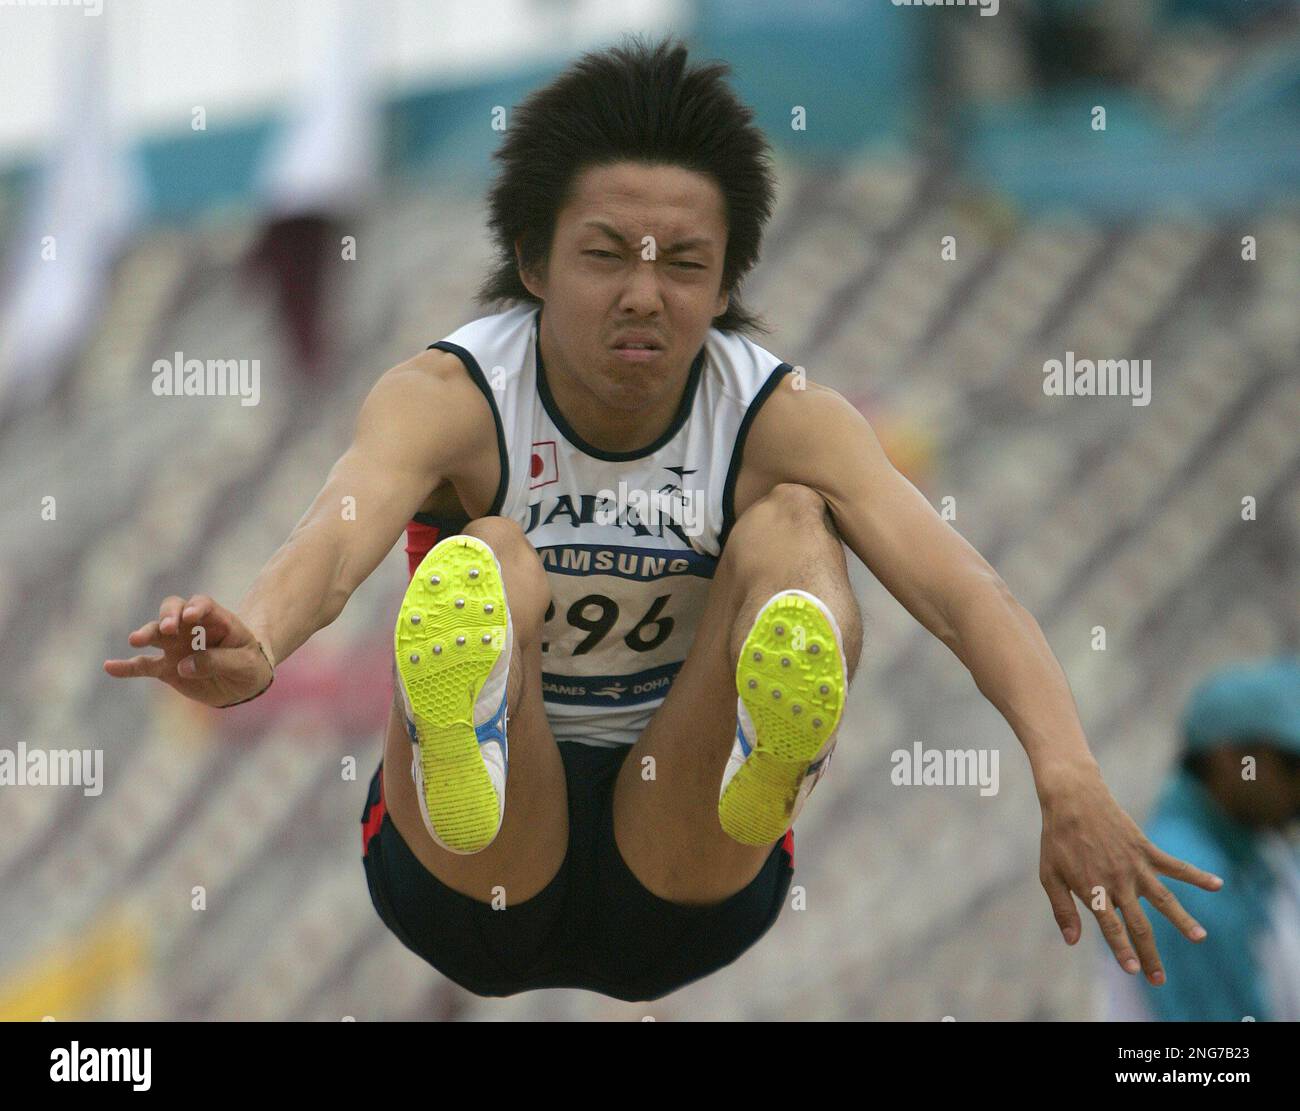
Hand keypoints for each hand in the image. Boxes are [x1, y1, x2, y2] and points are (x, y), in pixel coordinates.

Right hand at [104, 594, 274, 707]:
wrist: (243, 680)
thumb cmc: (250, 664)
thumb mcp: (246, 664)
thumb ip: (219, 661)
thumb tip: (183, 666)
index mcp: (217, 619)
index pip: (202, 604)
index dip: (195, 607)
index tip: (190, 617)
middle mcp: (191, 628)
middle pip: (173, 610)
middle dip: (168, 616)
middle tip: (167, 628)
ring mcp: (176, 646)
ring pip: (155, 633)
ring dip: (146, 633)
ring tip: (136, 640)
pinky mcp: (165, 667)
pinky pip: (142, 665)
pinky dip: (126, 667)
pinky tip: (109, 667)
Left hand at [1037, 765, 1222, 985]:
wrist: (1072, 799)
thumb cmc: (1058, 839)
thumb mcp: (1049, 875)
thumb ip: (1062, 909)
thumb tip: (1072, 942)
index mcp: (1093, 889)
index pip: (1112, 928)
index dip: (1123, 950)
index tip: (1134, 971)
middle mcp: (1118, 881)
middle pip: (1139, 924)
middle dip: (1150, 954)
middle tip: (1160, 979)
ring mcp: (1134, 866)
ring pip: (1164, 899)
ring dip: (1182, 920)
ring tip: (1199, 938)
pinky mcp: (1145, 849)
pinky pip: (1175, 865)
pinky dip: (1196, 875)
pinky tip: (1217, 884)